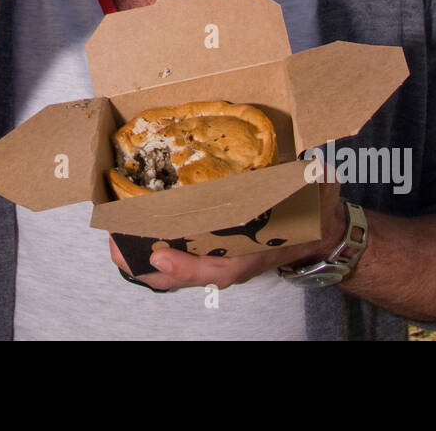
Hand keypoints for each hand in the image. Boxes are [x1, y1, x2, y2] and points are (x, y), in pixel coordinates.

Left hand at [109, 179, 346, 290]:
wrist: (320, 229)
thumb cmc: (313, 208)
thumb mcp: (319, 189)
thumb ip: (314, 176)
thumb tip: (311, 160)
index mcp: (257, 250)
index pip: (219, 269)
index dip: (189, 266)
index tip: (162, 256)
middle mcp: (234, 260)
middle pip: (185, 276)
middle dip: (149, 266)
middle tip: (117, 249)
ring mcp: (221, 259)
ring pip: (177, 272)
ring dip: (145, 261)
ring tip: (114, 242)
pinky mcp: (212, 252)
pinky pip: (179, 259)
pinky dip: (155, 251)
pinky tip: (132, 234)